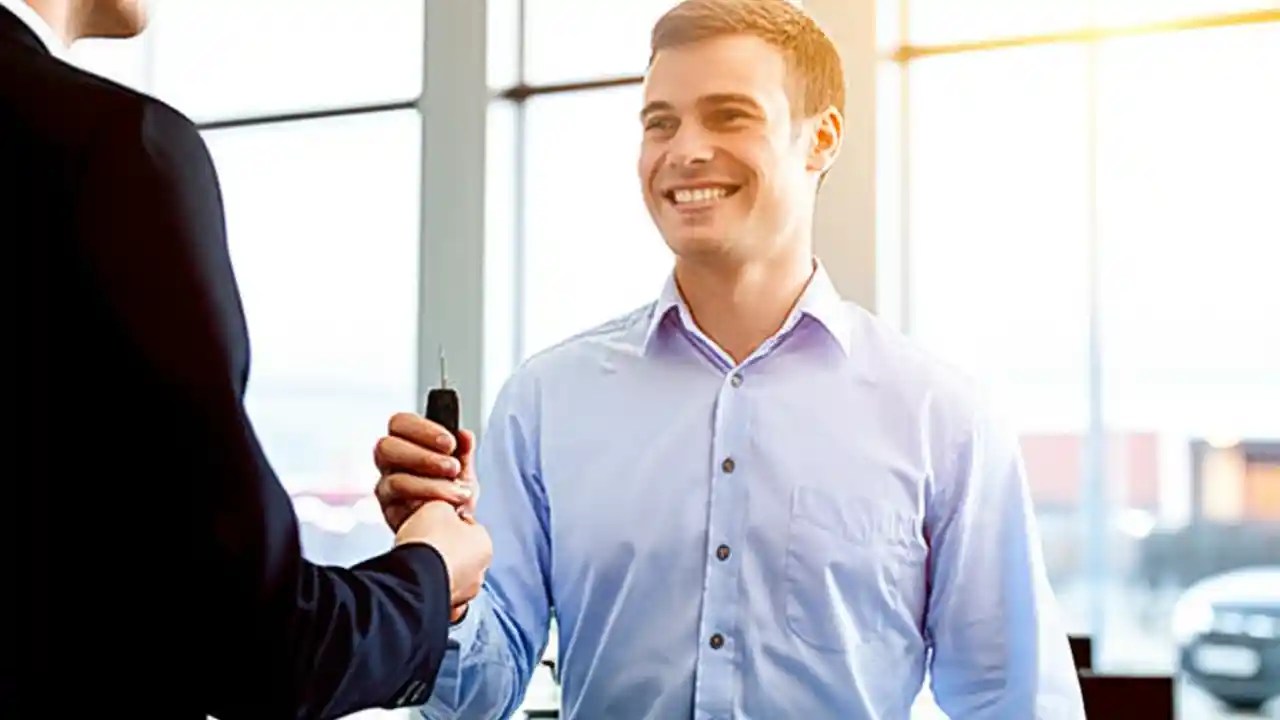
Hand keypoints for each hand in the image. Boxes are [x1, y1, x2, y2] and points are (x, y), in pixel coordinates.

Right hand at [374, 412, 478, 531]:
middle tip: (451, 467)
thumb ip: (464, 453)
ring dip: (429, 483)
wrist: (453, 536)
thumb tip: (464, 436)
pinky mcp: (388, 511)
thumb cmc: (453, 500)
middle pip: (387, 447)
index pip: (400, 423)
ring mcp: (386, 488)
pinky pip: (399, 504)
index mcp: (407, 444)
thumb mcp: (464, 473)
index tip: (449, 442)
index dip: (423, 429)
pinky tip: (444, 505)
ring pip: (393, 477)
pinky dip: (425, 500)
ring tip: (455, 490)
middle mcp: (391, 464)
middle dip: (423, 456)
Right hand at [396, 500, 492, 610]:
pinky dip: (431, 590)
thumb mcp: (436, 505)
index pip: (468, 527)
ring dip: (439, 571)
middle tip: (425, 542)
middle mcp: (480, 572)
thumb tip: (442, 507)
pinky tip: (418, 583)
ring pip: (451, 577)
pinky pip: (439, 597)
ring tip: (417, 563)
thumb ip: (444, 505)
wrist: (414, 577)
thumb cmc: (429, 542)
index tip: (435, 521)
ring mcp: (464, 594)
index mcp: (484, 543)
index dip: (449, 521)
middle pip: (462, 554)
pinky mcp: (446, 610)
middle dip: (446, 549)